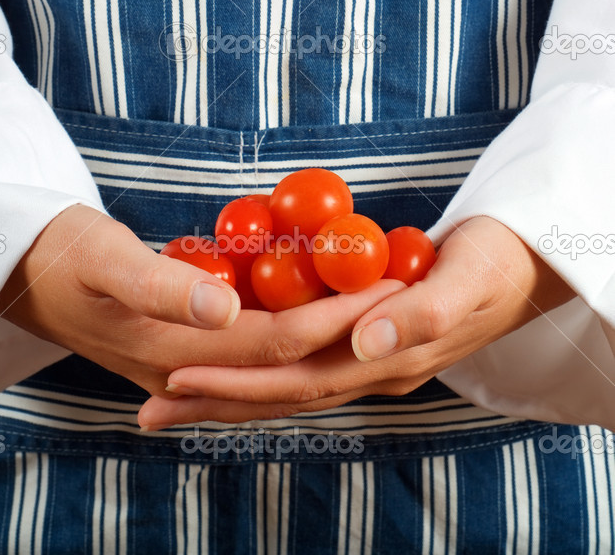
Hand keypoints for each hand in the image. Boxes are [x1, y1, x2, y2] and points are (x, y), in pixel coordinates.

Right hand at [0, 203, 405, 396]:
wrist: (20, 271)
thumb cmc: (62, 255)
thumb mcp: (104, 262)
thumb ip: (162, 288)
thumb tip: (225, 311)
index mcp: (178, 353)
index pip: (278, 343)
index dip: (335, 318)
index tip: (384, 288)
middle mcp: (190, 371)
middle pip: (287, 357)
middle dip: (347, 328)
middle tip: (400, 292)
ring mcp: (185, 365)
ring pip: (272, 358)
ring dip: (324, 332)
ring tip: (374, 302)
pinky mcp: (182, 349)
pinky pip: (249, 347)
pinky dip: (287, 331)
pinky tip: (314, 311)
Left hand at [138, 215, 576, 427]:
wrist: (522, 267)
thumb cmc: (496, 263)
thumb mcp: (468, 279)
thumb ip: (420, 313)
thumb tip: (363, 343)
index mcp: (388, 360)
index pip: (299, 381)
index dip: (239, 384)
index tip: (178, 380)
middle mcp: (371, 372)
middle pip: (282, 396)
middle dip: (216, 403)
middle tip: (148, 408)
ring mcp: (369, 362)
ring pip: (288, 386)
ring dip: (231, 394)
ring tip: (172, 400)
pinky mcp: (367, 341)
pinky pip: (304, 363)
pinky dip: (262, 370)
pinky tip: (231, 363)